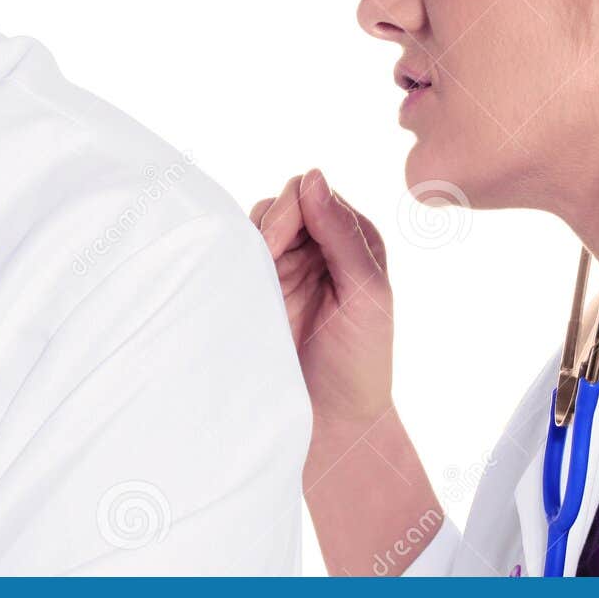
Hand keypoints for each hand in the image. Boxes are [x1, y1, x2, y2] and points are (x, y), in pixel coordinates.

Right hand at [251, 169, 393, 431]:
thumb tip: (313, 175)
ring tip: (252, 277)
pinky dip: (230, 259)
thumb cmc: (361, 362)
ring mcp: (283, 268)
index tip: (282, 244)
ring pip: (252, 225)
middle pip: (281, 203)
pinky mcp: (255, 289)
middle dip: (270, 225)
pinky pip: (234, 256)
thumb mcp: (368, 294)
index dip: (295, 210)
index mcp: (353, 240)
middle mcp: (317, 247)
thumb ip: (343, 235)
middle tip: (265, 259)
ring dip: (249, 242)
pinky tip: (234, 279)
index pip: (314, 194)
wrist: (330, 421)